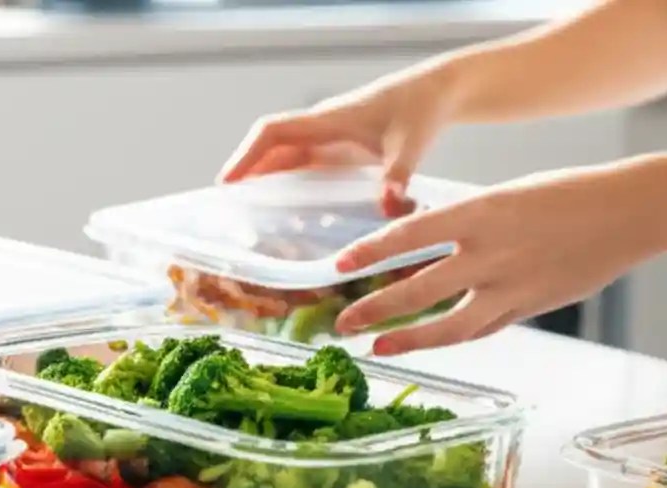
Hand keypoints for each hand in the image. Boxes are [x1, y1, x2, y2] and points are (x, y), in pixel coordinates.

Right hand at [218, 63, 458, 198]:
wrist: (439, 92)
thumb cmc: (422, 109)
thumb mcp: (412, 143)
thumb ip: (399, 175)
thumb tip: (390, 208)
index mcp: (328, 120)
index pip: (273, 132)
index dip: (246, 156)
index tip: (228, 184)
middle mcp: (321, 128)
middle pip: (269, 148)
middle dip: (245, 174)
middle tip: (227, 210)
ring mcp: (328, 139)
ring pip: (283, 158)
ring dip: (263, 181)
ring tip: (246, 216)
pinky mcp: (339, 150)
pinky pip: (302, 167)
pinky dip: (286, 186)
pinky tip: (285, 214)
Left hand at [332, 166, 662, 355]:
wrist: (628, 211)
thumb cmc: (564, 195)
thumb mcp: (502, 197)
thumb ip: (460, 225)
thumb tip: (416, 248)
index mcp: (480, 211)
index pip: (409, 235)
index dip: (370, 252)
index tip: (338, 264)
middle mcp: (490, 252)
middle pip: (418, 289)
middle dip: (374, 308)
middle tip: (341, 322)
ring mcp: (511, 286)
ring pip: (448, 324)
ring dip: (407, 339)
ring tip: (374, 346)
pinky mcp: (529, 308)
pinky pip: (480, 329)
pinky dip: (449, 337)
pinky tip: (424, 343)